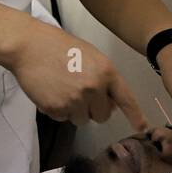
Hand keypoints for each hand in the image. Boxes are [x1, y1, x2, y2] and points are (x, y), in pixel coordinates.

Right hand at [6, 18, 148, 130]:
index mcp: (106, 71)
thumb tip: (109, 104)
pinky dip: (56, 109)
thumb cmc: (57, 46)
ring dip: (73, 111)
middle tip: (77, 92)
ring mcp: (75, 99)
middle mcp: (94, 87)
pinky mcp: (57, 108)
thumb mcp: (89, 55)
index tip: (143, 126)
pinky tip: (49, 91)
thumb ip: (103, 78)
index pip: (125, 98)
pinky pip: (62, 118)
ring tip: (60, 89)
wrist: (28, 45)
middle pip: (102, 116)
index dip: (135, 115)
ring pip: (81, 119)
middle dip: (92, 109)